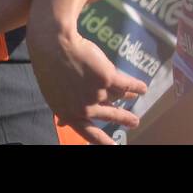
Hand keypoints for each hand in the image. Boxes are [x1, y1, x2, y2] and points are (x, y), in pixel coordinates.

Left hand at [27, 29, 146, 145]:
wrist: (54, 44)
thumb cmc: (49, 66)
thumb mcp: (53, 94)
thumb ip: (63, 110)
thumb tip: (63, 123)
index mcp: (71, 115)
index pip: (90, 134)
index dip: (104, 142)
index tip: (115, 147)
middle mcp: (86, 108)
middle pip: (110, 116)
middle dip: (124, 119)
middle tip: (135, 122)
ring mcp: (98, 94)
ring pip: (116, 95)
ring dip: (127, 96)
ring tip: (135, 97)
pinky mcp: (108, 78)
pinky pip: (126, 84)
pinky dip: (136, 86)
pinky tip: (143, 88)